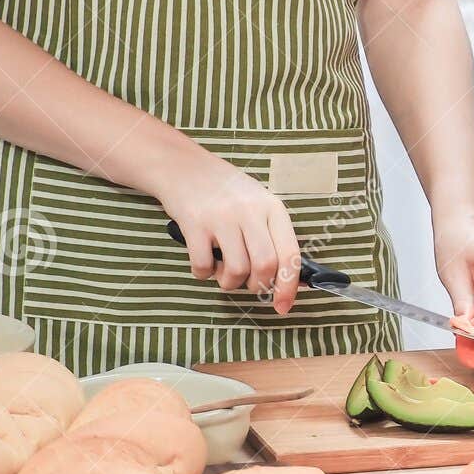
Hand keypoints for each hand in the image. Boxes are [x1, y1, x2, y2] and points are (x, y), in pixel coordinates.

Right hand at [157, 156, 301, 313]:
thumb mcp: (258, 204)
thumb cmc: (226, 191)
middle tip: (246, 283)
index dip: (289, 286)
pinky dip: (203, 274)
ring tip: (222, 272)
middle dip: (256, 286)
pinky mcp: (194, 224)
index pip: (290, 254)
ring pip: (235, 270)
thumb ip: (272, 236)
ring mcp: (221, 217)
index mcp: (273, 208)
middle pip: (265, 266)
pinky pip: (203, 266)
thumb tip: (289, 278)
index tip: (284, 306)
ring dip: (229, 283)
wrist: (183, 166)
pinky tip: (203, 262)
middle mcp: (250, 211)